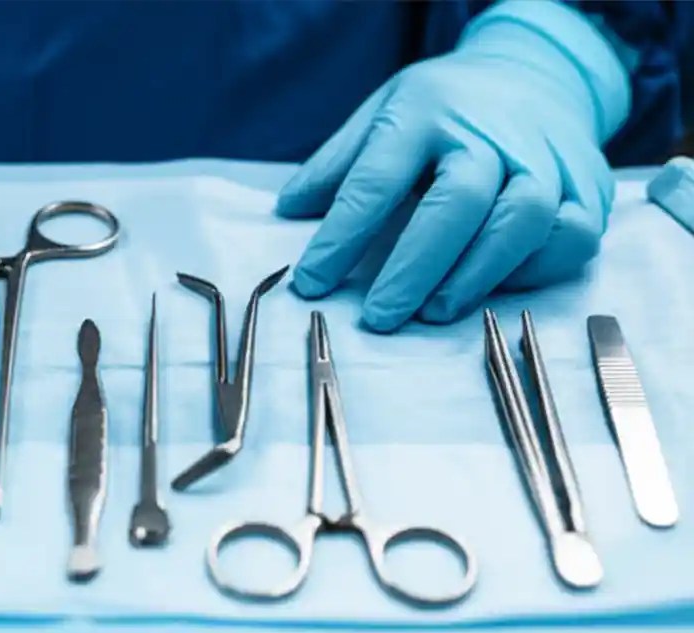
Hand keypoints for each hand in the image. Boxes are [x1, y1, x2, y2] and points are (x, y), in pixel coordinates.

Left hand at [277, 2, 626, 330]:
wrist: (535, 74)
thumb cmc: (442, 110)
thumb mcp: (380, 113)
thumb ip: (335, 165)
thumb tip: (287, 210)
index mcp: (425, 111)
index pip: (376, 179)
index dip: (341, 237)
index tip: (312, 284)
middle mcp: (490, 131)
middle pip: (457, 201)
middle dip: (415, 266)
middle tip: (380, 315)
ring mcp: (545, 157)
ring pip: (522, 220)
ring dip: (475, 275)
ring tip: (433, 313)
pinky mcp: (587, 186)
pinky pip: (571, 234)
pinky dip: (534, 269)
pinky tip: (493, 289)